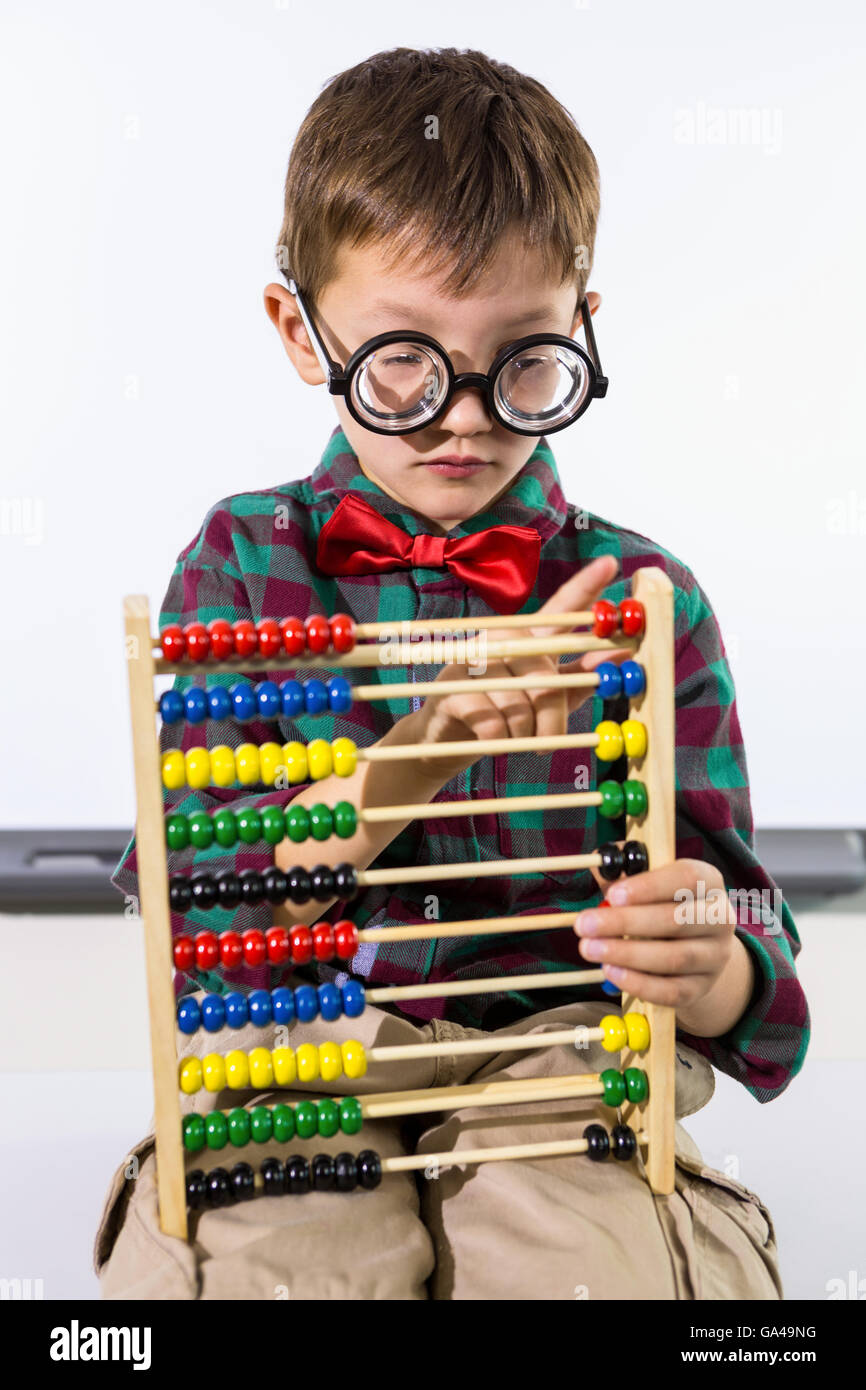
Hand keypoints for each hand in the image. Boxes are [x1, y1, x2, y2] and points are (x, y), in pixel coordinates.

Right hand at [408, 555, 630, 779]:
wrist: (449, 737)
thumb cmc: (506, 711)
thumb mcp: (548, 692)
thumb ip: (582, 672)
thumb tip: (625, 651)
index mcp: (530, 636)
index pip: (561, 606)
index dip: (586, 585)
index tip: (612, 562)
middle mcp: (503, 638)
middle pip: (544, 675)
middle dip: (552, 718)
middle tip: (550, 739)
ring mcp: (474, 659)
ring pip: (520, 706)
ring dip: (525, 734)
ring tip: (516, 740)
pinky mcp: (452, 687)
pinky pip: (492, 722)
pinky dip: (499, 740)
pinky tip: (492, 739)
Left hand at [574, 854, 755, 1033]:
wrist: (695, 950)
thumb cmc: (662, 905)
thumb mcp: (646, 883)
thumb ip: (622, 873)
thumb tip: (599, 864)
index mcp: (709, 883)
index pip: (687, 878)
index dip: (649, 886)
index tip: (612, 895)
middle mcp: (720, 919)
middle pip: (677, 920)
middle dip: (625, 922)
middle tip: (583, 925)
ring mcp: (714, 957)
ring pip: (674, 958)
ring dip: (626, 954)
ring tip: (590, 949)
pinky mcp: (702, 988)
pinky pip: (672, 991)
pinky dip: (639, 983)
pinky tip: (611, 972)